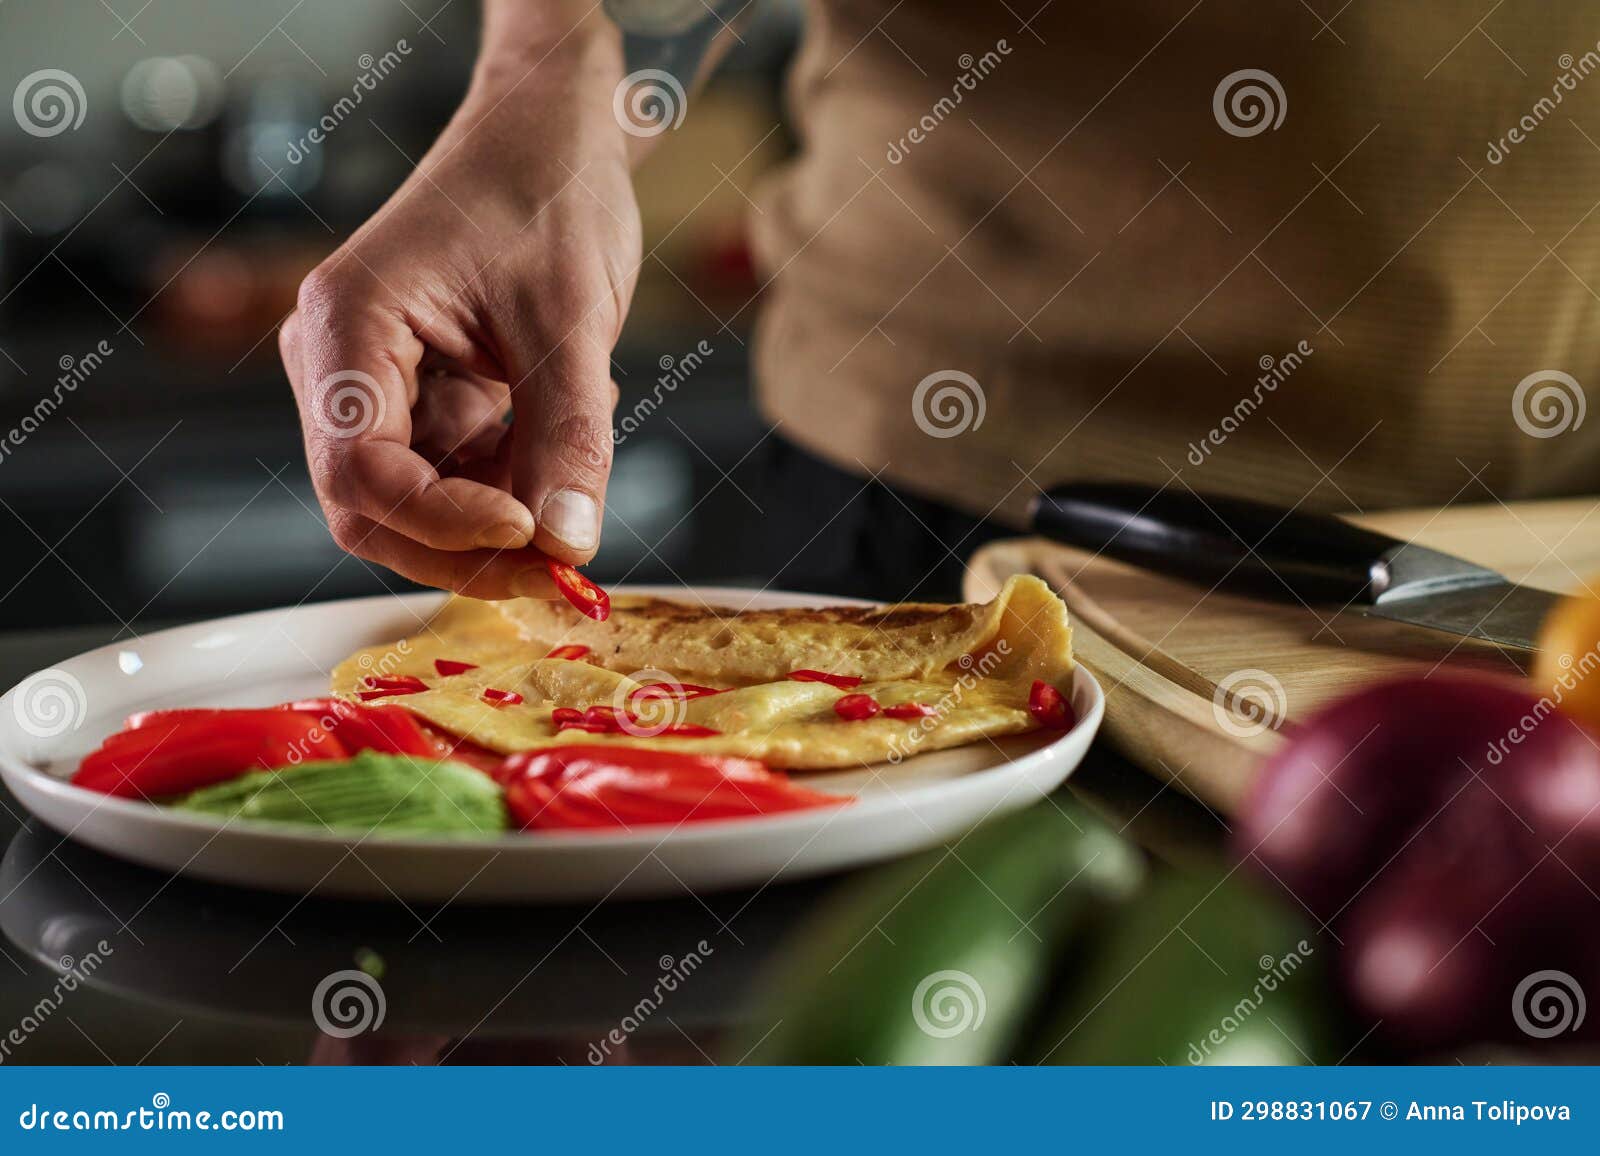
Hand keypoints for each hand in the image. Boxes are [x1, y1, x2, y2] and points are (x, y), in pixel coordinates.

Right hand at [279, 20, 638, 599]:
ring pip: (415, 506)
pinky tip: (557, 428)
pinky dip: (510, 482)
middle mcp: (339, 363)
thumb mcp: (570, 319)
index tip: (531, 533)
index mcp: (347, 326)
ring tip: (573, 458)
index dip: (444, 522)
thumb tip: (568, 543)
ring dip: (499, 515)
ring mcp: (373, 386)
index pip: (362, 472)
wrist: (551, 141)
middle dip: (469, 546)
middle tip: (561, 560)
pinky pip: (450, 477)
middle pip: (374, 509)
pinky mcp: (416, 400)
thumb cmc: (545, 193)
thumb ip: (568, 438)